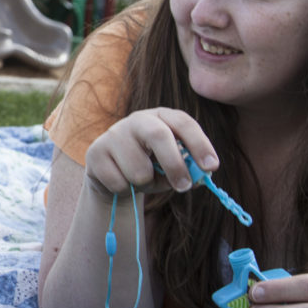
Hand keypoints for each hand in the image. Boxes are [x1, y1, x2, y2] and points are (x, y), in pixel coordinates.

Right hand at [83, 108, 217, 195]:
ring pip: (139, 169)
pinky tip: (121, 181)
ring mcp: (113, 134)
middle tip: (184, 187)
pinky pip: (119, 182)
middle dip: (175, 165)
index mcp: (161, 117)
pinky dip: (125, 190)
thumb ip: (189, 169)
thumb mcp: (172, 167)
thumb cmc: (151, 168)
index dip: (199, 144)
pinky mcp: (95, 152)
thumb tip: (203, 177)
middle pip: (159, 136)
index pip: (183, 123)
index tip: (211, 167)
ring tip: (141, 180)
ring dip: (145, 184)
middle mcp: (137, 119)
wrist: (113, 176)